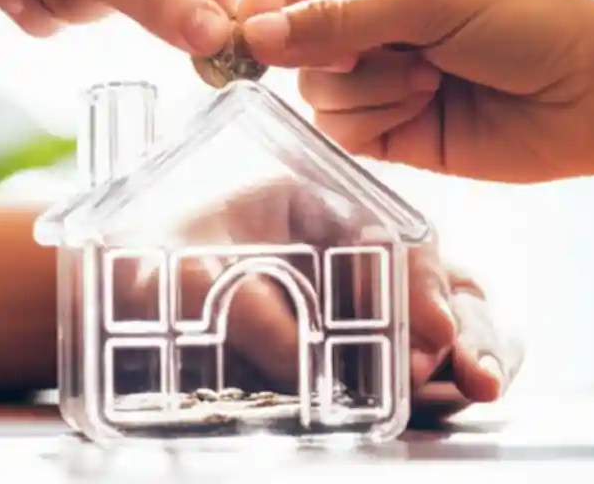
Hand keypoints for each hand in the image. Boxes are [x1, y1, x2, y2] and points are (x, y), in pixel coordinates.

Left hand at [113, 177, 521, 423]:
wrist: (112, 305)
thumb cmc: (139, 267)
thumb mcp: (184, 280)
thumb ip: (248, 316)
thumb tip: (314, 368)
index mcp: (307, 197)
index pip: (386, 228)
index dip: (419, 279)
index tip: (432, 328)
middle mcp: (341, 240)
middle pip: (430, 272)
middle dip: (465, 320)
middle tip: (472, 371)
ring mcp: (350, 293)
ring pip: (439, 313)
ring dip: (471, 349)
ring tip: (481, 386)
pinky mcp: (347, 342)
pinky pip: (413, 354)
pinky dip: (442, 376)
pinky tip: (456, 397)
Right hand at [236, 0, 593, 182]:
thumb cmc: (533, 20)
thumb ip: (339, 19)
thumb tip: (258, 33)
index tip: (251, 25)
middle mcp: (380, 21)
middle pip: (299, 38)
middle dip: (322, 50)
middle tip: (359, 55)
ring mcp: (385, 77)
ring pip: (318, 89)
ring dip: (364, 86)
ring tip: (426, 79)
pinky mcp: (394, 130)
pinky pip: (344, 129)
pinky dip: (374, 118)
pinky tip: (423, 105)